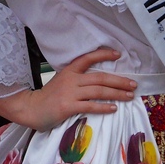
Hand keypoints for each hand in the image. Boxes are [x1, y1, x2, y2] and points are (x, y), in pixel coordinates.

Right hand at [0, 48, 136, 131]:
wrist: (31, 108)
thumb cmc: (49, 97)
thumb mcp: (62, 81)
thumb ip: (78, 80)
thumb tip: (100, 82)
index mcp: (70, 71)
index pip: (88, 58)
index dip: (104, 55)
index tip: (118, 55)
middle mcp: (72, 79)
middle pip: (100, 77)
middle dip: (119, 80)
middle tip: (133, 84)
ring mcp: (70, 93)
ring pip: (99, 91)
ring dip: (117, 93)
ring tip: (129, 96)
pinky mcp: (68, 106)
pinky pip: (90, 106)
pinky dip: (104, 107)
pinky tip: (114, 108)